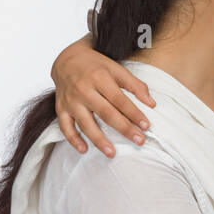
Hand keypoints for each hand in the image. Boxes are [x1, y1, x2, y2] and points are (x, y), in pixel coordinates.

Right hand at [51, 36, 155, 155]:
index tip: (146, 126)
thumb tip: (152, 104)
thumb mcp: (116, 69)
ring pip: (85, 123)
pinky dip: (73, 139)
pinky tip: (84, 150)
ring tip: (112, 153)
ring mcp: (71, 101)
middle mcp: (84, 90)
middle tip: (139, 141)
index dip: (134, 113)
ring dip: (98, 139)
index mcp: (100, 78)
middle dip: (123, 128)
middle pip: (106, 113)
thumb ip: (135, 85)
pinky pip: (65, 126)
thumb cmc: (96, 66)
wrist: (66, 60)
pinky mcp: (61, 108)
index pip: (120, 100)